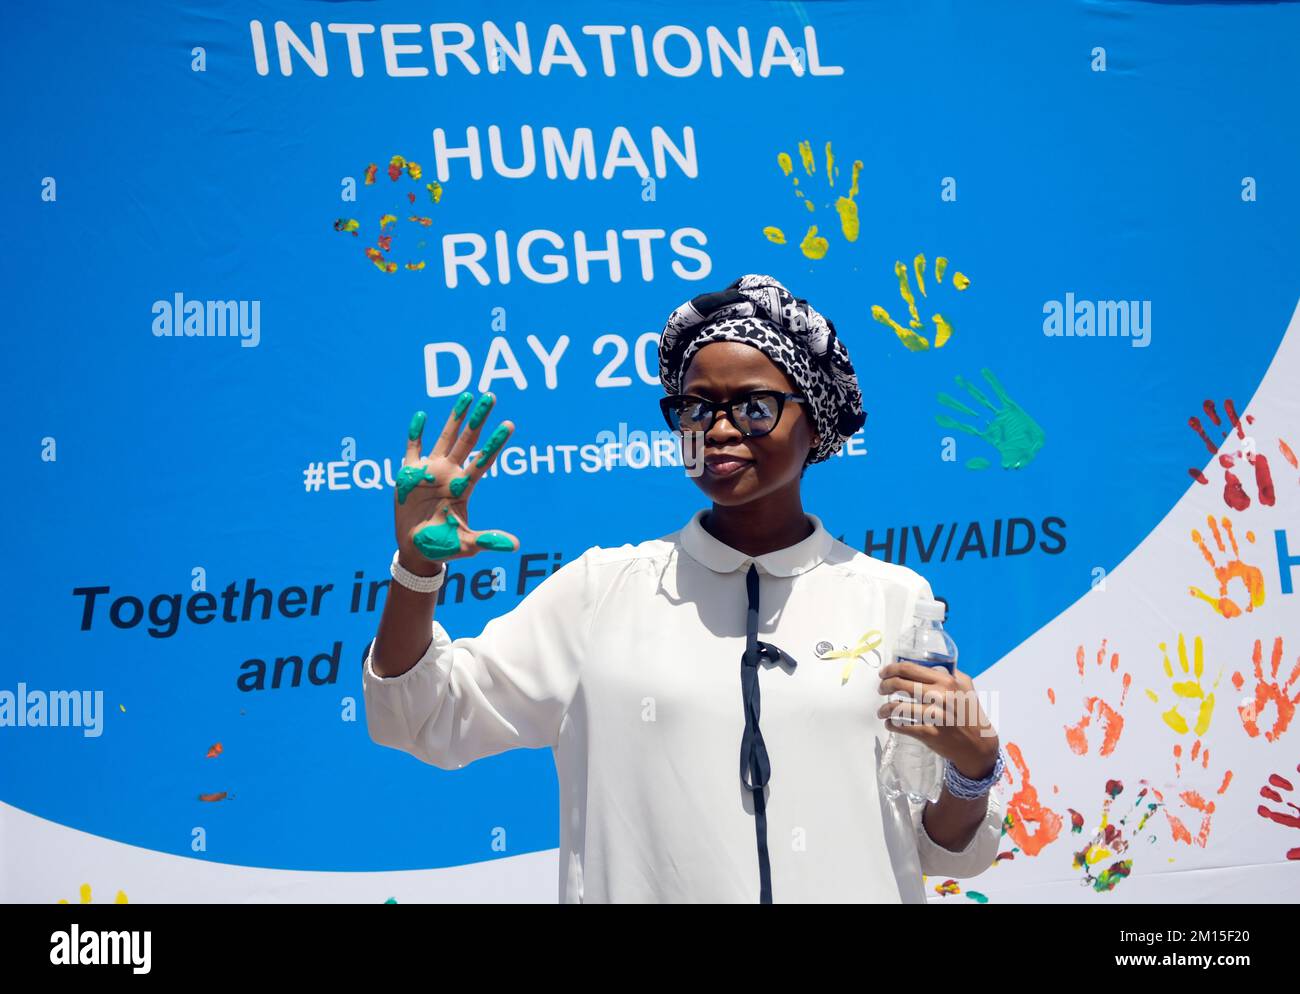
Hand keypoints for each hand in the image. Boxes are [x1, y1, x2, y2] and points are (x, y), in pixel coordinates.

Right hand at [393, 392, 519, 572]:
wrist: (416, 550)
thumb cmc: (444, 547)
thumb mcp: (466, 544)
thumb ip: (488, 540)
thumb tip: (515, 545)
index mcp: (463, 488)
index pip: (483, 461)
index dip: (495, 443)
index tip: (509, 424)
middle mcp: (450, 474)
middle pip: (467, 441)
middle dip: (478, 419)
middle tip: (491, 396)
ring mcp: (430, 472)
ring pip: (445, 438)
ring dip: (455, 417)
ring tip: (467, 395)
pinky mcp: (409, 474)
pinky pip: (412, 449)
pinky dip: (416, 433)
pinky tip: (421, 416)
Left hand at [876, 661, 999, 778]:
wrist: (978, 744)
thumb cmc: (970, 713)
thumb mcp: (965, 686)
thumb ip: (949, 672)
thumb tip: (927, 663)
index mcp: (946, 681)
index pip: (910, 668)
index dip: (891, 669)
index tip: (884, 673)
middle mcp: (939, 696)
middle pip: (899, 684)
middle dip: (884, 686)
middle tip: (881, 689)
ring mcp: (934, 716)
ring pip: (896, 707)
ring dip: (884, 709)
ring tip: (882, 711)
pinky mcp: (929, 734)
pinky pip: (901, 726)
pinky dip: (891, 724)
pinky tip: (890, 723)